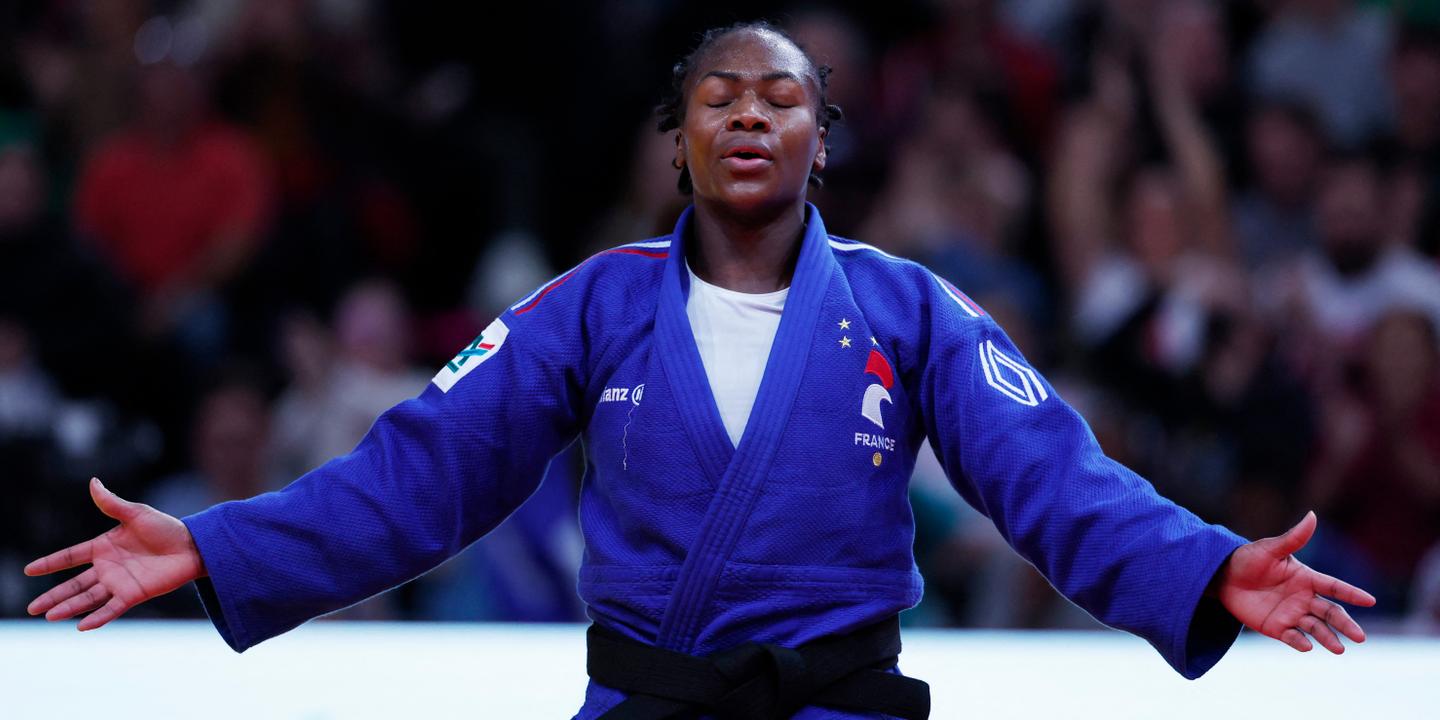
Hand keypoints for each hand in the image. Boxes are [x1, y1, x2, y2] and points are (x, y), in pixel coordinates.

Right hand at [25, 478, 205, 629]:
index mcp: (104, 547)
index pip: (71, 556)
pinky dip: (98, 618)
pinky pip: (113, 608)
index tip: (29, 570)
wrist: (193, 545)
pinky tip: (81, 626)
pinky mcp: (134, 594)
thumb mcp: (136, 513)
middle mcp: (108, 568)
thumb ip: (112, 503)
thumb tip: (93, 482)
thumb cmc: (166, 528)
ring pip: (88, 598)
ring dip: (69, 607)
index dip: (50, 563)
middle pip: (74, 584)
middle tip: (32, 608)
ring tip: (48, 616)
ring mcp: (119, 583)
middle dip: (53, 596)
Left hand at [1215, 511, 1375, 652]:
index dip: (1352, 593)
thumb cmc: (1249, 559)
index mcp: (1307, 578)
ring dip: (1328, 638)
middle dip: (1346, 624)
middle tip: (1360, 637)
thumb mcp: (1270, 548)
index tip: (1371, 600)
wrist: (1224, 578)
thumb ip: (1293, 538)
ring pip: (1316, 628)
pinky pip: (1292, 637)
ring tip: (1339, 649)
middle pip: (1331, 613)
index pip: (1334, 586)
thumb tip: (1312, 515)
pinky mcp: (1277, 627)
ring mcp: (1292, 614)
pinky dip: (1300, 642)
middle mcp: (1304, 598)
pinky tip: (1307, 646)